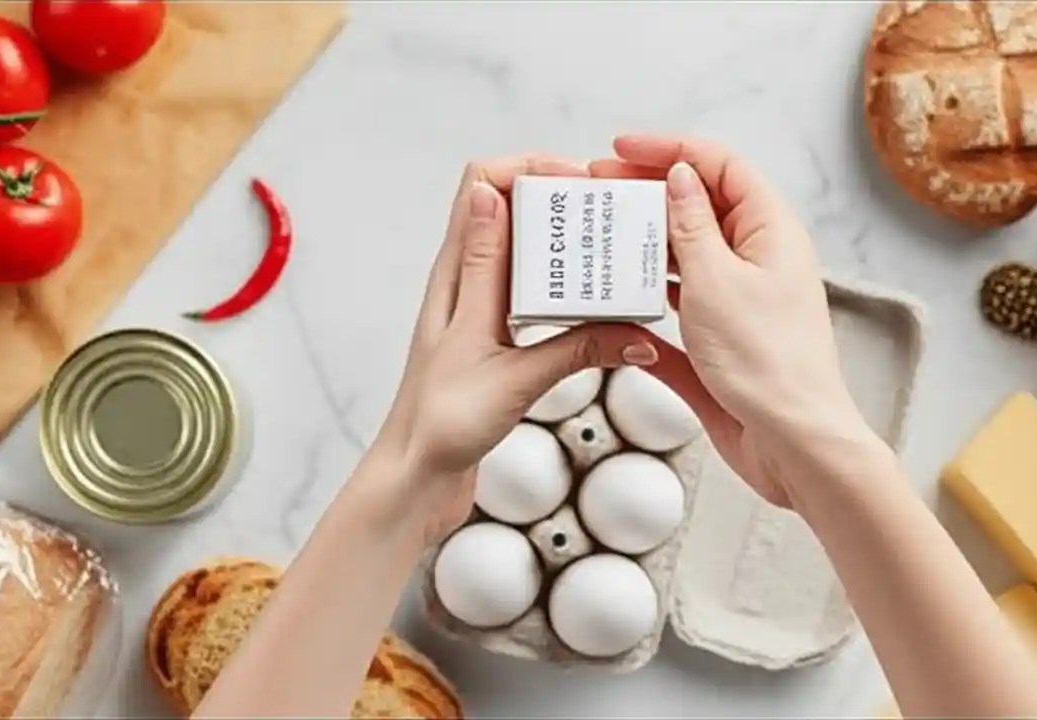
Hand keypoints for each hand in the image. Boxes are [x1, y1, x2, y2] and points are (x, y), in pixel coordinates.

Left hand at [360, 156, 656, 543]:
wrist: (413, 480)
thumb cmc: (440, 427)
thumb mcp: (512, 376)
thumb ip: (571, 342)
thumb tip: (623, 315)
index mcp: (457, 275)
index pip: (482, 182)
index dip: (530, 168)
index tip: (579, 183)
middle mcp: (465, 281)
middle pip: (510, 208)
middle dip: (559, 201)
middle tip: (609, 215)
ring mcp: (479, 308)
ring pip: (524, 251)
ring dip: (565, 245)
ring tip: (613, 255)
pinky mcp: (495, 337)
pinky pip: (533, 295)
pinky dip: (566, 290)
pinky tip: (600, 308)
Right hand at [591, 135, 878, 506]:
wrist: (792, 446)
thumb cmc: (768, 364)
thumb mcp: (717, 280)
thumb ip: (691, 224)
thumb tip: (679, 176)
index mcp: (768, 231)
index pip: (718, 165)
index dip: (669, 149)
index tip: (618, 149)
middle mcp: (755, 260)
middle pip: (697, 208)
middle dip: (645, 194)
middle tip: (594, 191)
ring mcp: (736, 302)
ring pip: (682, 258)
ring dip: (640, 247)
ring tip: (593, 240)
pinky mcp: (718, 343)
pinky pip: (674, 310)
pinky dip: (644, 303)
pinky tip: (610, 303)